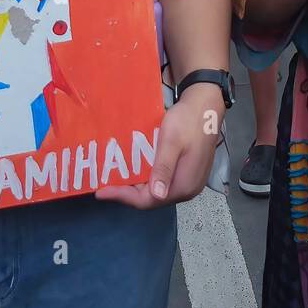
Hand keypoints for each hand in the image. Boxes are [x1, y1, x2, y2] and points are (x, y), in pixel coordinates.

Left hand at [96, 84, 223, 207]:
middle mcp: (188, 190)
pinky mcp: (188, 173)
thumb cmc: (187, 121)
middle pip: (152, 199)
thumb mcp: (171, 142)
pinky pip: (165, 182)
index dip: (123, 197)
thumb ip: (163, 168)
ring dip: (137, 186)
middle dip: (128, 193)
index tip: (100, 192)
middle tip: (105, 183)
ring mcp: (189, 182)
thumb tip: (157, 195)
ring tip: (116, 177)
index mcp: (183, 185)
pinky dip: (148, 179)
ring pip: (158, 191)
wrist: (206, 107)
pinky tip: (137, 170)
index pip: (148, 201)